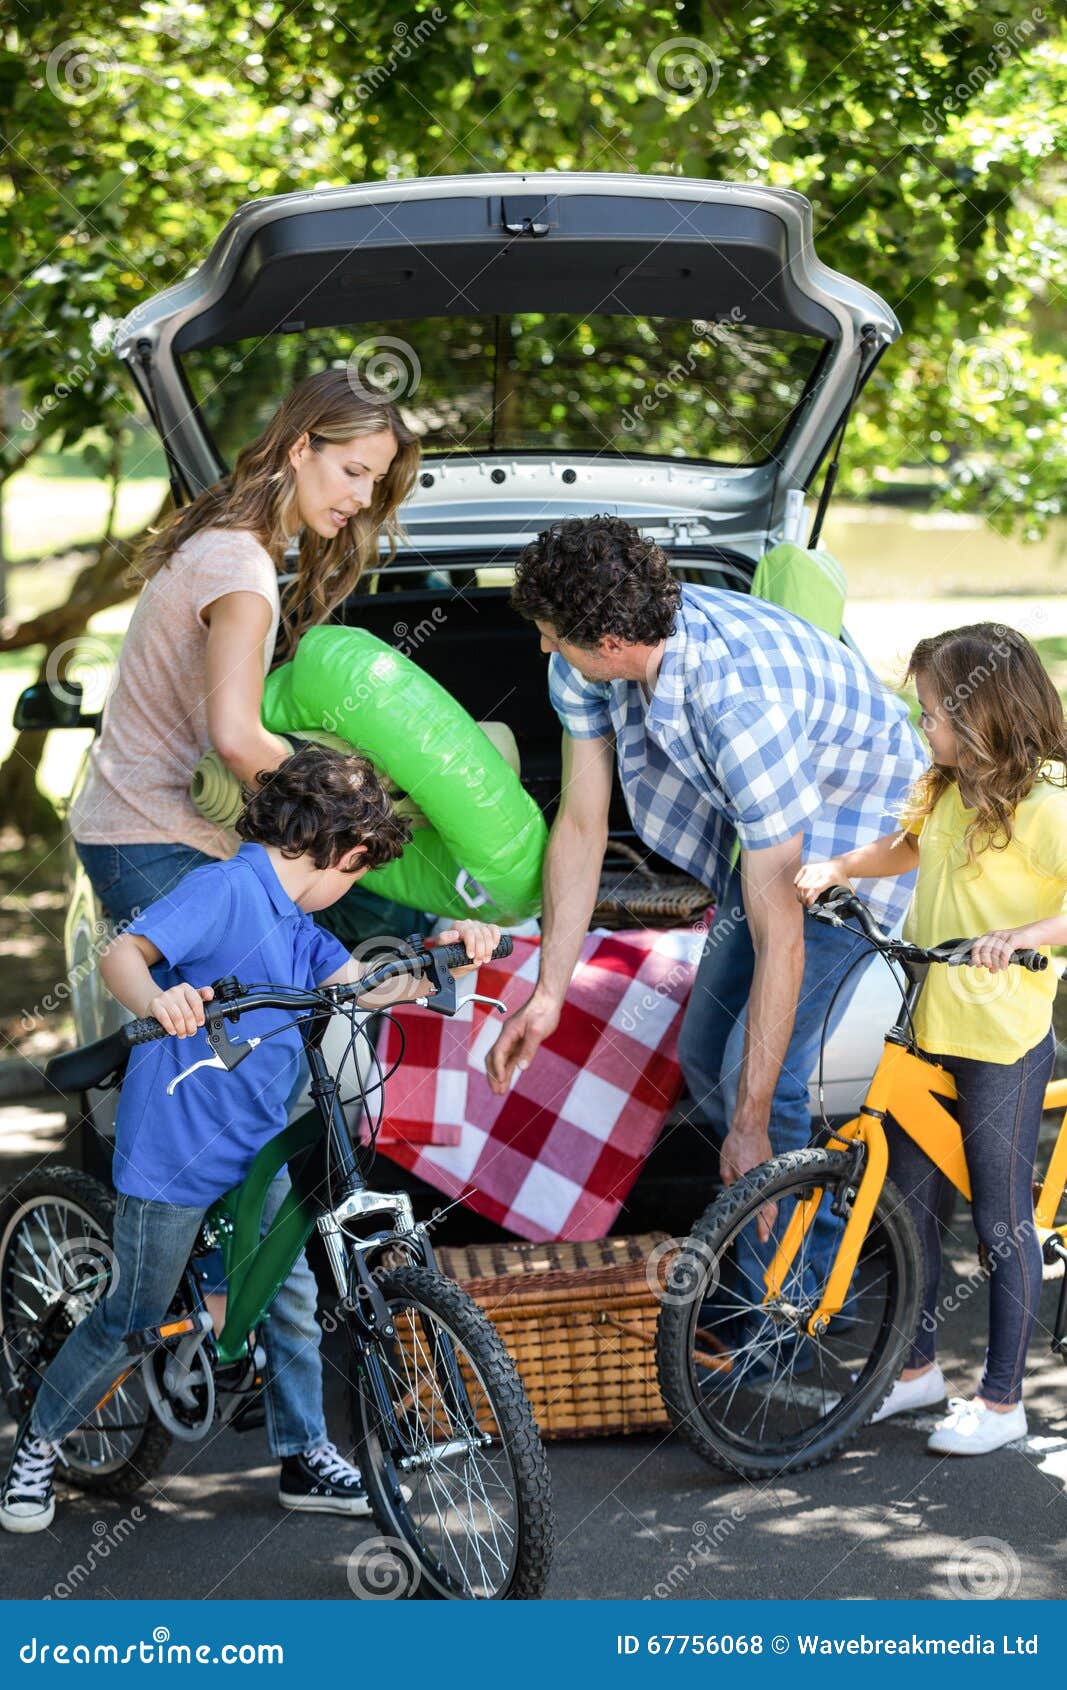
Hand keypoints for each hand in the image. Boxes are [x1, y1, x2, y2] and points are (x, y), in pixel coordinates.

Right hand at [143, 983, 214, 1036]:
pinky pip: (164, 1018)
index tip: (200, 1023)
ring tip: (182, 1034)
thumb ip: (204, 994)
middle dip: (191, 1026)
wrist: (157, 1005)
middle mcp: (175, 990)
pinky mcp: (155, 1004)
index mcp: (186, 988)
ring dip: (181, 1029)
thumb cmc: (177, 1004)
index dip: (200, 1015)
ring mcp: (164, 997)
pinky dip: (170, 1027)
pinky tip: (172, 1031)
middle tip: (191, 1032)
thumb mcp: (191, 998)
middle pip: (188, 1013)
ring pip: (177, 1017)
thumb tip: (210, 995)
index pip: (197, 1001)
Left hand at [436, 920, 501, 969]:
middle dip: (480, 950)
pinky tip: (494, 947)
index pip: (468, 932)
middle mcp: (468, 923)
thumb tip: (455, 934)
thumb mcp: (443, 948)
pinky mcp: (486, 928)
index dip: (472, 945)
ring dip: (488, 948)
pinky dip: (496, 937)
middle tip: (478, 962)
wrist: (456, 961)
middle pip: (479, 934)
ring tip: (485, 960)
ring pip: (488, 933)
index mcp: (457, 926)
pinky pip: (494, 929)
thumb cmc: (449, 954)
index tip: (471, 956)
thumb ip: (445, 940)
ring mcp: (478, 925)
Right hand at [484, 993, 559, 1095]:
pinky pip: (510, 1058)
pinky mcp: (520, 1042)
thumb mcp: (537, 1031)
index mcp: (508, 1032)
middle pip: (493, 1058)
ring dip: (499, 1075)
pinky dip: (507, 1069)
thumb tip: (522, 1068)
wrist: (548, 1000)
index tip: (502, 1080)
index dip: (498, 1067)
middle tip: (497, 1092)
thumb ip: (529, 1049)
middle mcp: (507, 1037)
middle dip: (493, 1075)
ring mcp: (512, 1040)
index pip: (497, 1052)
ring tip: (500, 1092)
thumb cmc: (543, 1012)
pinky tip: (507, 1080)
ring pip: (500, 1060)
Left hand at [720, 1118, 776, 1241]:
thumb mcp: (725, 1166)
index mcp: (752, 1181)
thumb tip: (731, 1194)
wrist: (750, 1125)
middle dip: (767, 1224)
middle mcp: (764, 1179)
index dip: (761, 1226)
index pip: (760, 1209)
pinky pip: (771, 1187)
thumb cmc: (737, 1142)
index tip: (761, 1237)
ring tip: (763, 1222)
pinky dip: (768, 1197)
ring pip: (773, 1198)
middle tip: (763, 1235)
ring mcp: (770, 1174)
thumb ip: (729, 1183)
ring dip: (768, 1211)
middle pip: (771, 1208)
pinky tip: (763, 1202)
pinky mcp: (772, 1168)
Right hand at [794, 859, 850, 906]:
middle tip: (806, 905)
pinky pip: (797, 880)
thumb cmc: (842, 878)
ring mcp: (812, 869)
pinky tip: (801, 892)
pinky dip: (797, 888)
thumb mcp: (846, 889)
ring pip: (800, 885)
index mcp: (829, 877)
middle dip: (804, 899)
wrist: (839, 865)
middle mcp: (819, 872)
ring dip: (799, 895)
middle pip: (805, 888)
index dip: (810, 899)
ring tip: (803, 900)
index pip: (815, 889)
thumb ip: (847, 900)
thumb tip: (847, 911)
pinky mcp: (806, 868)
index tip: (810, 906)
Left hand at [970, 925, 1040, 972]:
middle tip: (991, 968)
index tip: (978, 965)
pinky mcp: (1014, 938)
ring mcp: (1005, 936)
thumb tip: (990, 970)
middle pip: (985, 950)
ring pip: (995, 951)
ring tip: (999, 968)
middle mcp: (996, 935)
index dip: (975, 956)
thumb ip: (996, 959)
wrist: (1034, 934)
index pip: (977, 946)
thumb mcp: (1004, 950)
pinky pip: (1005, 951)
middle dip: (986, 961)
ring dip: (995, 963)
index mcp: (990, 936)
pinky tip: (1004, 966)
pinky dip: (1003, 961)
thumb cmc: (1018, 944)